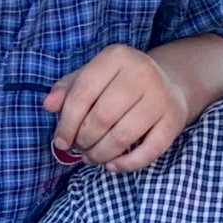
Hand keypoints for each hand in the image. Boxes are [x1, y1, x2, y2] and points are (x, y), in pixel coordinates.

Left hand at [44, 46, 189, 172]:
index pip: (83, 94)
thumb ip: (67, 89)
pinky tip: (112, 165)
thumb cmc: (119, 84)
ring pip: (122, 136)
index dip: (66, 123)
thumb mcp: (92, 77)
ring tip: (92, 157)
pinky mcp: (174, 120)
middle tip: (80, 149)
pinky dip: (126, 164)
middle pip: (102, 117)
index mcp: (116, 57)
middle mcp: (141, 72)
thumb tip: (48, 105)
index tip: (61, 142)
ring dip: (101, 154)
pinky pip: (148, 151)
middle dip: (84, 140)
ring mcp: (160, 97)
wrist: (168, 83)